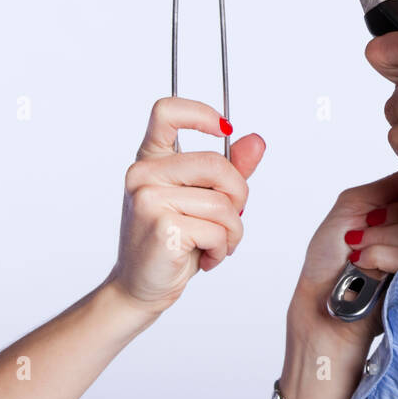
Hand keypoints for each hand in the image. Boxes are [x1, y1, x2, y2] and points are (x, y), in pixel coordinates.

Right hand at [109, 97, 261, 314]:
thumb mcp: (202, 199)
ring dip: (233, 230)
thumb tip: (256, 141)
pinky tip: (205, 257)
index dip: (200, 112)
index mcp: (150, 160)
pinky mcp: (162, 228)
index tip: (224, 129)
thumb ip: (230, 169)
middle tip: (231, 219)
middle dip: (238, 195)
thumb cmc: (173, 240)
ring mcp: (148, 199)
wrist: (140, 287)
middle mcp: (143, 174)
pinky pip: (218, 230)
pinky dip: (223, 248)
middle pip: (215, 163)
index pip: (165, 111)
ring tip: (216, 244)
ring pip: (222, 203)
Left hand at [281, 170, 397, 398]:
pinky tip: (367, 267)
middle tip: (358, 236)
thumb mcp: (352, 206)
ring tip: (358, 257)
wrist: (323, 304)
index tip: (379, 206)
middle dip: (388, 218)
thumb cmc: (329, 259)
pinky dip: (387, 256)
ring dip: (383, 240)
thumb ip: (387, 185)